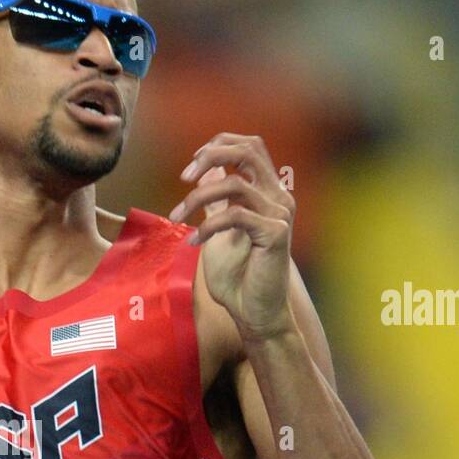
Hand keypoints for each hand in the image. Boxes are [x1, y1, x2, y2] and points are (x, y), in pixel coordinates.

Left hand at [169, 133, 296, 340]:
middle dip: (211, 155)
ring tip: (178, 216)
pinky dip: (208, 226)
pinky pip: (236, 215)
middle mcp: (278, 197)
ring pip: (235, 184)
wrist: (252, 312)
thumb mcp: (219, 230)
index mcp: (267, 192)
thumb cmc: (237, 276)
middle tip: (184, 177)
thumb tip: (207, 172)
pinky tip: (194, 242)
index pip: (249, 147)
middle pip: (249, 149)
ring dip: (198, 197)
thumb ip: (216, 202)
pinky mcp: (276, 233)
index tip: (190, 168)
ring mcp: (280, 213)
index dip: (218, 146)